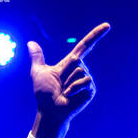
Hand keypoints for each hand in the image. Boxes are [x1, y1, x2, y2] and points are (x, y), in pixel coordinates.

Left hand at [29, 22, 110, 137]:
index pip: (85, 46)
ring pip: (80, 71)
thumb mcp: (38, 72)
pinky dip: (74, 88)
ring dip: (68, 82)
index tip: (107, 26)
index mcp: (71, 63)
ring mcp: (87, 79)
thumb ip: (37, 57)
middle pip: (77, 60)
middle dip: (65, 71)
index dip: (95, 35)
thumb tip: (30, 43)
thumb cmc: (44, 94)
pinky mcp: (90, 89)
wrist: (50, 111)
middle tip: (59, 84)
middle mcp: (81, 69)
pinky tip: (69, 95)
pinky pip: (84, 81)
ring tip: (64, 91)